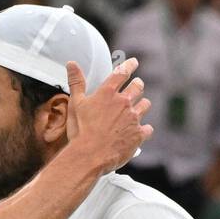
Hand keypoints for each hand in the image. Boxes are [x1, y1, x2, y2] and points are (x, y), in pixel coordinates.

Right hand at [65, 58, 151, 173]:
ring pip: (145, 105)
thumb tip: (71, 64)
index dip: (130, 65)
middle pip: (138, 87)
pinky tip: (140, 131)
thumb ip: (76, 82)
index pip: (122, 72)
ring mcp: (133, 118)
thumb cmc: (81, 131)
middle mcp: (124, 102)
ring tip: (139, 108)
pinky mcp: (138, 134)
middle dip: (138, 85)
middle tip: (137, 86)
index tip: (134, 63)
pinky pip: (148, 128)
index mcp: (108, 93)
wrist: (89, 156)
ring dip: (142, 105)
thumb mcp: (75, 104)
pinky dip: (144, 129)